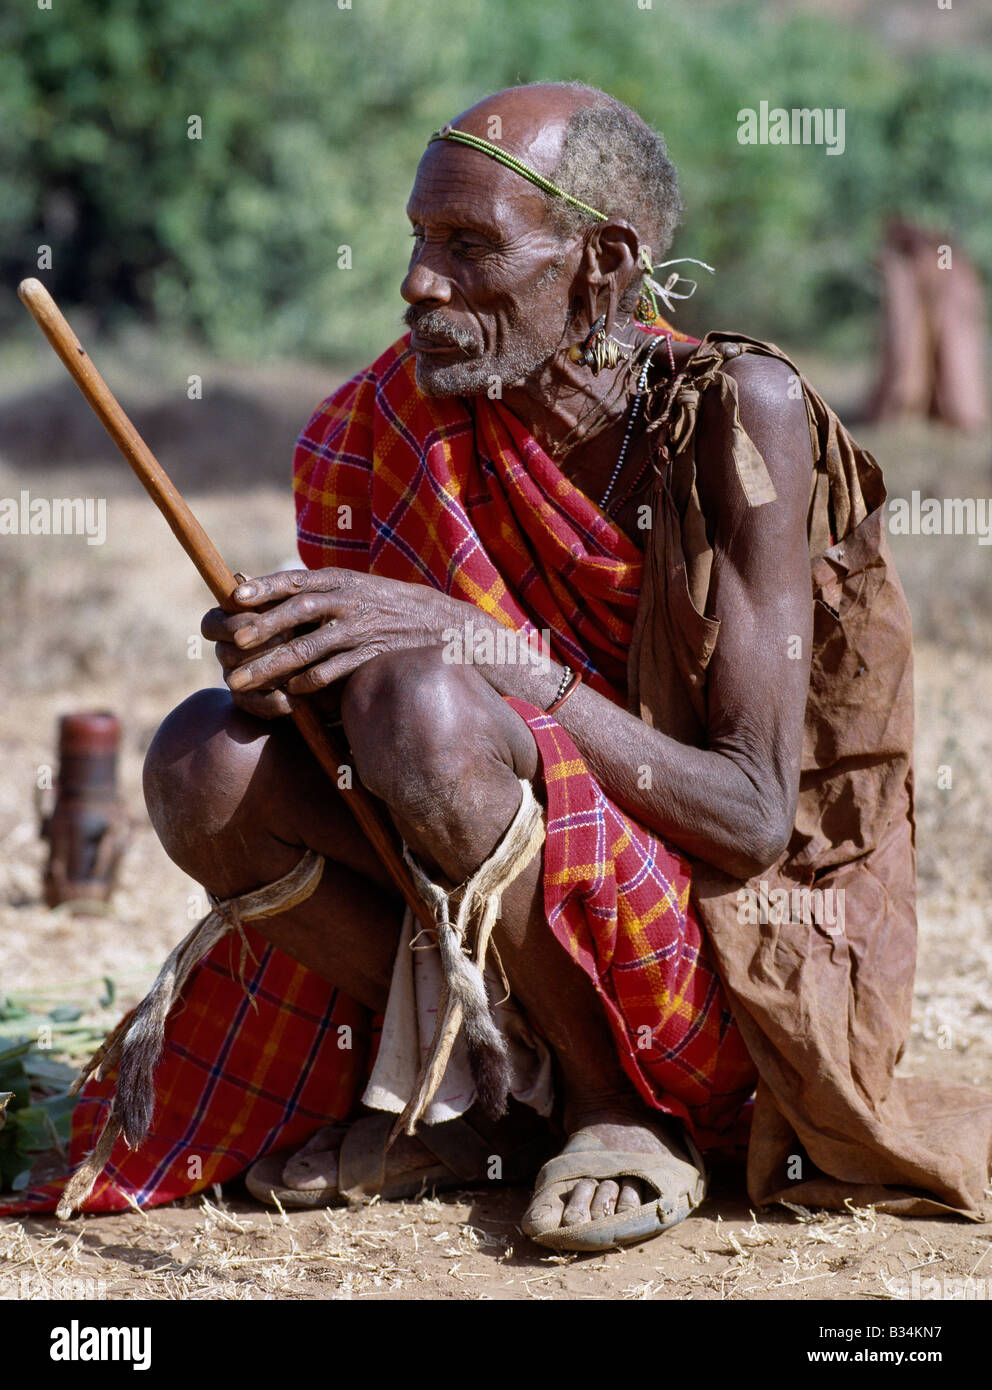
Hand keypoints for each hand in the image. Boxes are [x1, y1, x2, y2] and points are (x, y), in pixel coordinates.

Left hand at [201, 567, 467, 718]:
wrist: (440, 627)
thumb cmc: (385, 608)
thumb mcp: (355, 589)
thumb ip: (317, 592)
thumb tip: (264, 593)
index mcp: (340, 581)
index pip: (296, 580)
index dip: (264, 587)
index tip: (234, 596)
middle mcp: (348, 601)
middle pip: (298, 611)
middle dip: (262, 628)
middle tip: (233, 645)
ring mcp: (360, 629)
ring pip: (309, 647)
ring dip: (273, 665)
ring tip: (242, 681)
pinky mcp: (371, 656)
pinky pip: (335, 671)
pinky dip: (310, 682)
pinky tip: (290, 693)